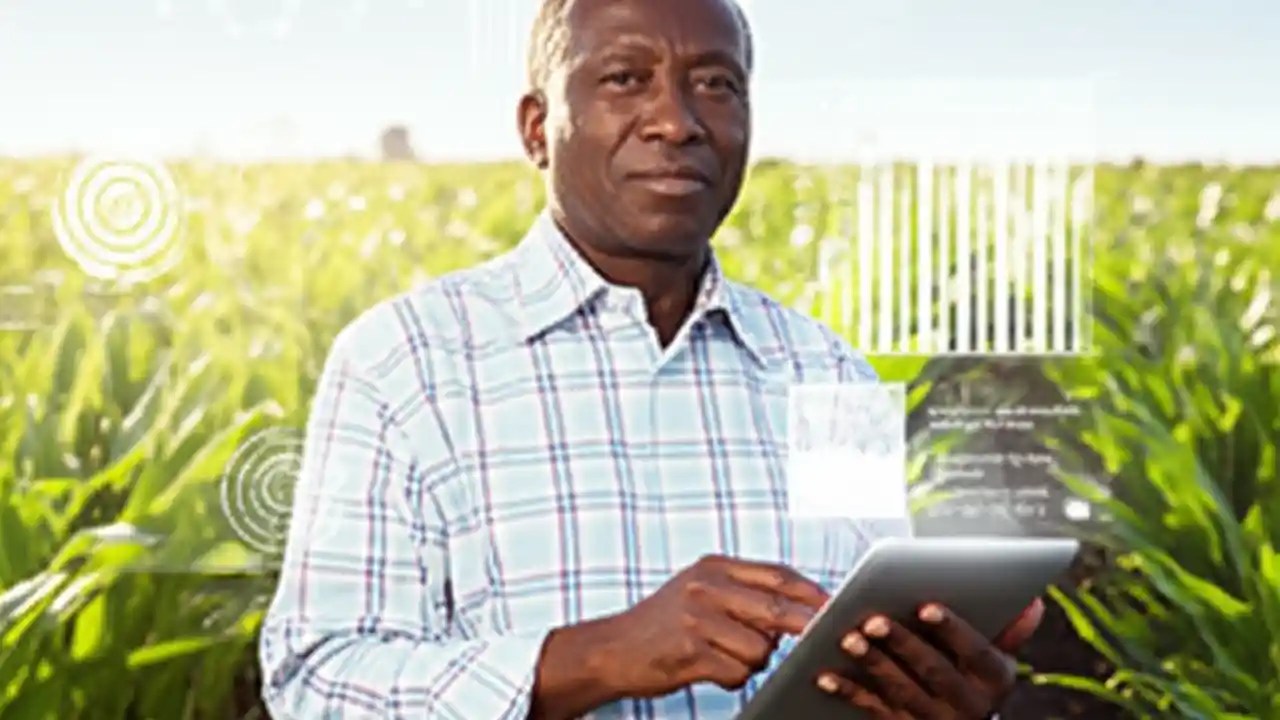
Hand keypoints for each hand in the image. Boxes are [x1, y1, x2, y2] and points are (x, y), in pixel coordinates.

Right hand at [600, 554, 828, 697]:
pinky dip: (732, 678)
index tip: (835, 606)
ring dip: (753, 661)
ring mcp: (697, 619)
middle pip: (778, 610)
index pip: (777, 575)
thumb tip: (800, 605)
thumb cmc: (662, 622)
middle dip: (806, 628)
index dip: (811, 592)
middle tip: (824, 638)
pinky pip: (737, 672)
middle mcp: (706, 587)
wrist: (610, 649)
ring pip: (760, 648)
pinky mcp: (691, 651)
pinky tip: (711, 670)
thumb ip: (743, 591)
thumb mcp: (698, 590)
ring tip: (726, 655)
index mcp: (714, 567)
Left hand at [815, 599, 1045, 718]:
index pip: (976, 651)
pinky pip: (873, 710)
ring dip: (873, 664)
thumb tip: (1033, 601)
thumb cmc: (973, 677)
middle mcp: (969, 704)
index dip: (952, 629)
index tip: (925, 606)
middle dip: (902, 643)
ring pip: (901, 690)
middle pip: (933, 671)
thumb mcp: (996, 659)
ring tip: (848, 639)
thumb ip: (1009, 629)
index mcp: (995, 678)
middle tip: (873, 619)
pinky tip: (826, 674)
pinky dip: (848, 691)